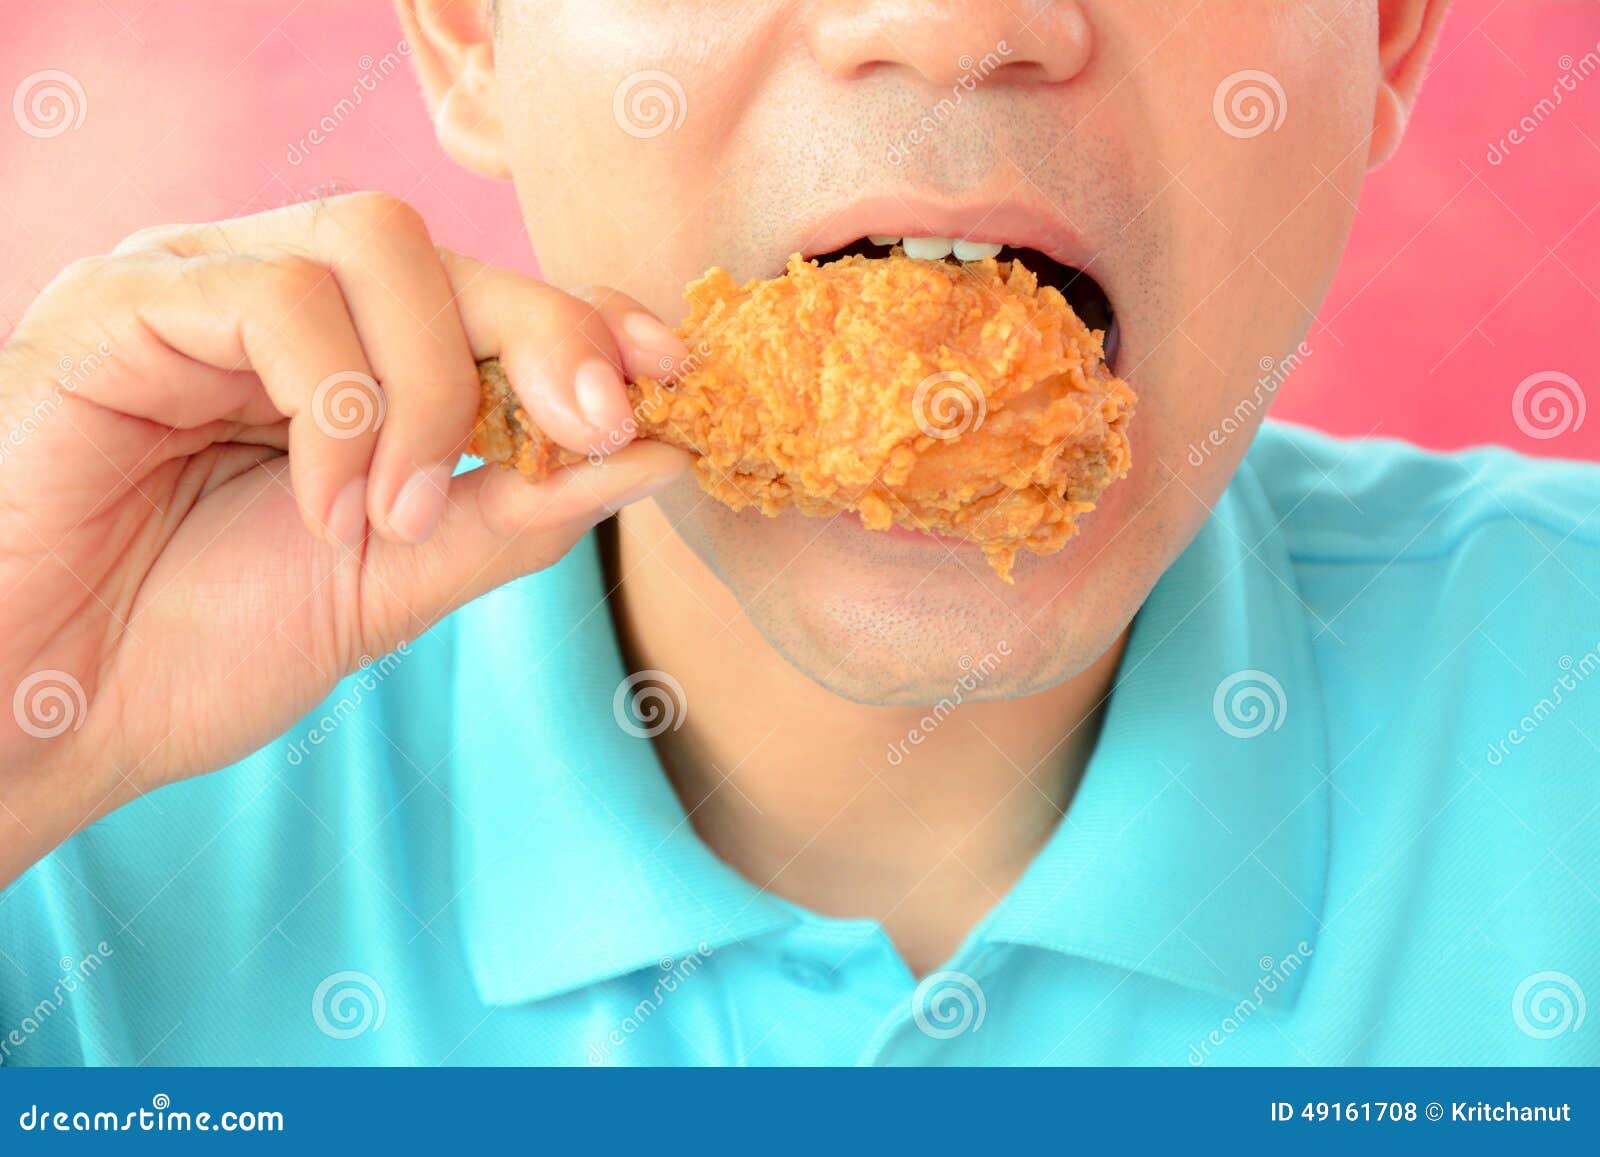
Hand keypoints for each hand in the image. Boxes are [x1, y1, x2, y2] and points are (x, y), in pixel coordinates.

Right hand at [0, 191, 689, 881]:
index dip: (586, 318)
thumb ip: (522, 512)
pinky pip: (269, 298)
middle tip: (594, 424)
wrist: (62, 711)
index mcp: (343, 353)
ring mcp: (193, 288)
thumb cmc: (211, 642)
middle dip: (542, 333)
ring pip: (369, 247)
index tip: (675, 376)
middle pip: (442, 250)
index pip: (483, 291)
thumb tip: (660, 453)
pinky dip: (335, 407)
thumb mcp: (405, 578)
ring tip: (396, 517)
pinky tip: (325, 504)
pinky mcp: (117, 306)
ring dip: (424, 392)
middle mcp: (273, 299)